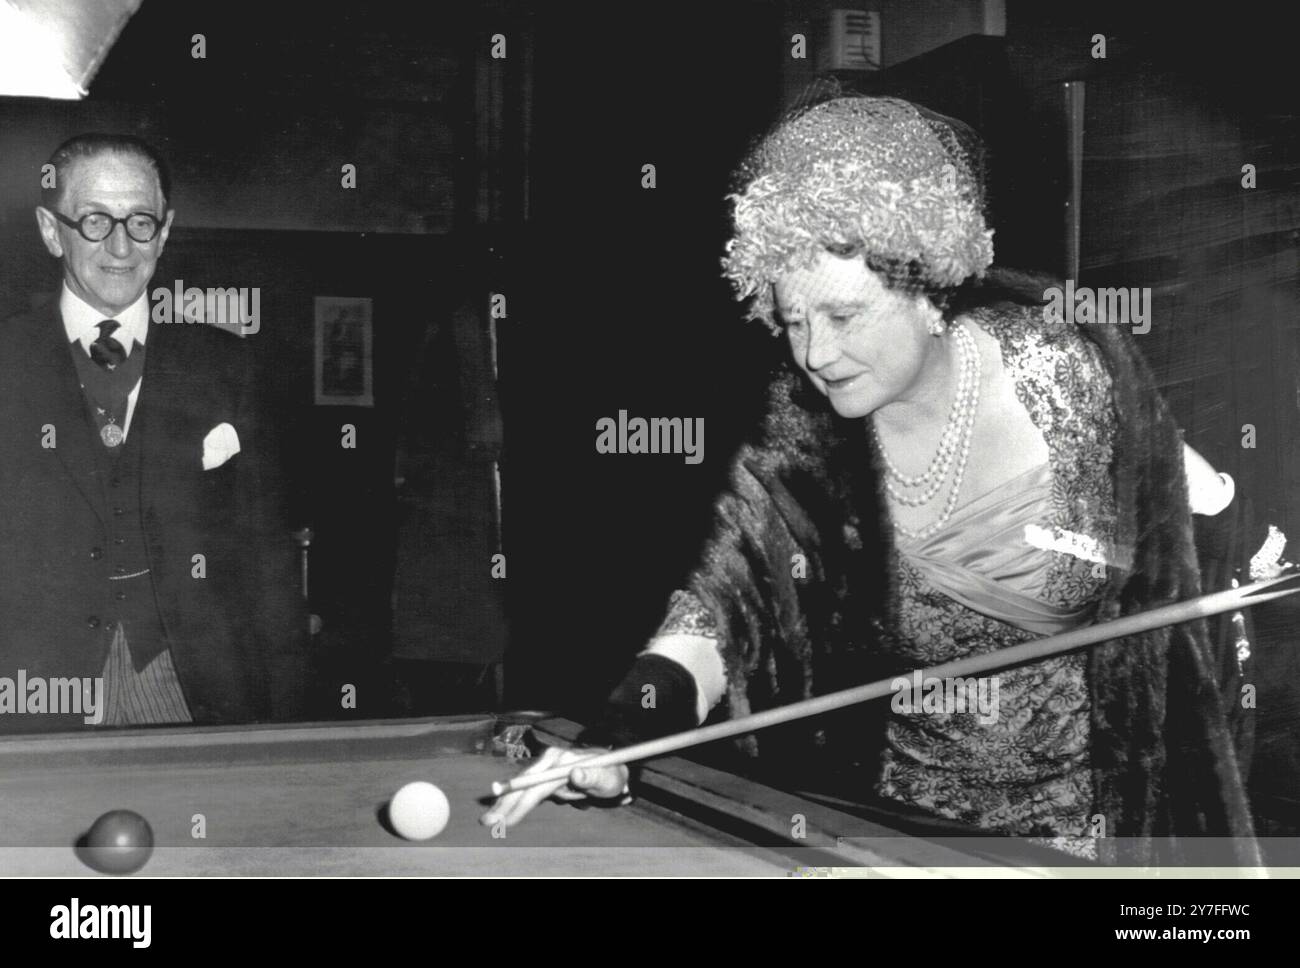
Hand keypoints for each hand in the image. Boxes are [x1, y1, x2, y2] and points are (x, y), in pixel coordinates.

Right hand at [480, 745, 630, 828]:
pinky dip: (514, 802)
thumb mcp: (607, 778)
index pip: (536, 784)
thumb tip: (576, 773)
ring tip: (489, 821)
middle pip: (523, 784)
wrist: (613, 772)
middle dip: (504, 804)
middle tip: (487, 822)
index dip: (520, 801)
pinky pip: (527, 791)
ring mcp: (546, 767)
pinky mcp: (546, 776)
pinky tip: (502, 813)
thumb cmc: (611, 777)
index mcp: (562, 760)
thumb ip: (592, 776)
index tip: (508, 817)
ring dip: (504, 805)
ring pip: (521, 788)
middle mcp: (550, 760)